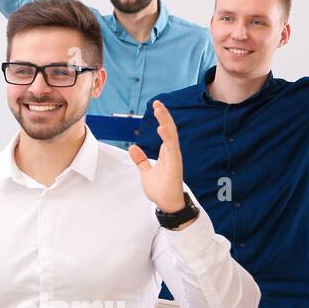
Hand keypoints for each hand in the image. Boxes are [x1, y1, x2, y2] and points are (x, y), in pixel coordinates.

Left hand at [127, 100, 188, 215]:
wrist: (167, 204)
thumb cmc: (160, 189)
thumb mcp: (146, 172)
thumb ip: (141, 159)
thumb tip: (133, 147)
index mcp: (166, 153)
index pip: (165, 132)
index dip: (162, 119)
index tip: (156, 107)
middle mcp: (172, 153)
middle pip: (169, 130)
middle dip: (164, 116)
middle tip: (158, 103)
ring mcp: (174, 158)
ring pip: (171, 136)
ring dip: (166, 122)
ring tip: (160, 110)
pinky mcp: (175, 165)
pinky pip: (172, 148)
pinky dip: (167, 138)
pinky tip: (162, 129)